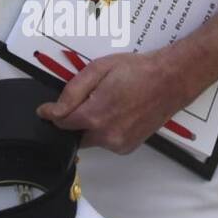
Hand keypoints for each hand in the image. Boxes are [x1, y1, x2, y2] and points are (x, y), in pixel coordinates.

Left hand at [36, 51, 188, 153]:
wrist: (170, 80)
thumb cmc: (136, 71)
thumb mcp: (97, 70)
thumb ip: (72, 93)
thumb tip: (51, 111)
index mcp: (96, 116)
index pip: (61, 123)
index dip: (52, 113)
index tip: (46, 108)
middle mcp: (107, 136)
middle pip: (75, 134)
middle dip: (73, 119)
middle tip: (87, 98)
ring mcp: (119, 144)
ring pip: (91, 139)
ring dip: (90, 125)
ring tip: (107, 101)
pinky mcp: (129, 147)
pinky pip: (106, 141)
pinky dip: (105, 129)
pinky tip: (117, 111)